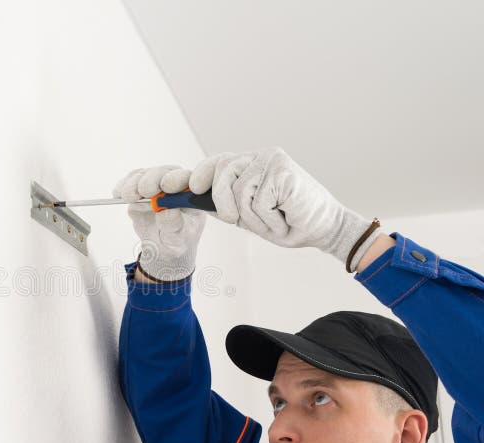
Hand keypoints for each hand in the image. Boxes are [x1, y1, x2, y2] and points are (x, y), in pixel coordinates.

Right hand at [113, 165, 205, 280]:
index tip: (165, 187)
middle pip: (166, 172)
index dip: (177, 180)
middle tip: (144, 190)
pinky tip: (118, 194)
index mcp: (192, 195)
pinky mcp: (140, 187)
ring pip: (147, 174)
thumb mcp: (178, 238)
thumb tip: (165, 209)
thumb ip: (173, 224)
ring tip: (128, 196)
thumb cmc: (176, 241)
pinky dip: (124, 185)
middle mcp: (176, 184)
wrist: (162, 246)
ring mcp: (157, 184)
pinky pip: (132, 180)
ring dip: (135, 182)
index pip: (188, 180)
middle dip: (153, 179)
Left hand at [188, 147, 381, 270]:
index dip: (196, 174)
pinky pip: (258, 201)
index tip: (175, 187)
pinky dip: (269, 218)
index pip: (216, 163)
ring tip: (272, 219)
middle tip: (237, 218)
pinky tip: (285, 217)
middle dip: (223, 201)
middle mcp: (259, 156)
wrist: (323, 230)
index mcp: (249, 164)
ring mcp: (271, 160)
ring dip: (252, 216)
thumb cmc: (286, 223)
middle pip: (221, 171)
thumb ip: (223, 204)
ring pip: (238, 190)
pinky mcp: (282, 170)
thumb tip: (190, 198)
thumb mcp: (247, 215)